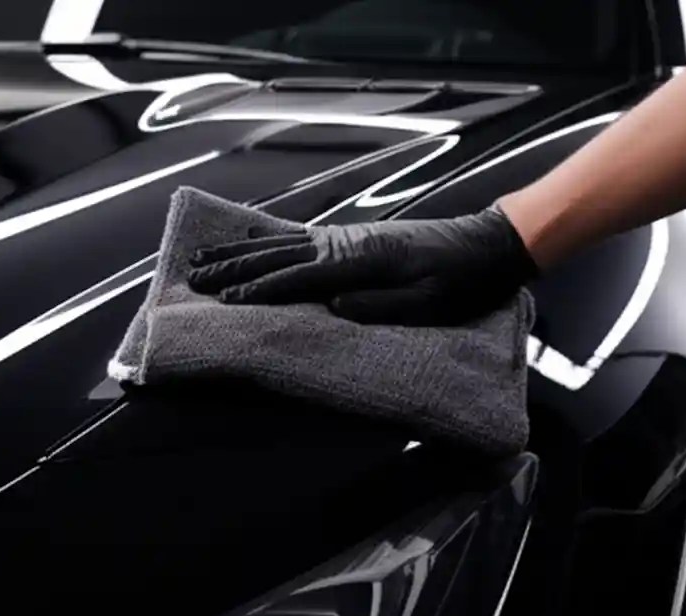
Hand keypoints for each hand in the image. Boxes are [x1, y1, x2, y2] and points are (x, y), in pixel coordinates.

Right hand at [186, 205, 537, 325]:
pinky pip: (301, 237)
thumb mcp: (431, 303)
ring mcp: (349, 238)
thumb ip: (381, 305)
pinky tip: (251, 238)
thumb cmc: (464, 281)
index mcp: (364, 263)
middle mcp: (349, 245)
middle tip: (196, 277)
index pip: (302, 278)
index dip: (262, 289)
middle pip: (281, 256)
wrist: (489, 244)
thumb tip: (332, 308)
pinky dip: (270, 238)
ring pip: (284, 243)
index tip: (226, 300)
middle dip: (236, 268)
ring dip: (243, 252)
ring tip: (206, 256)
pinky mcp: (354, 238)